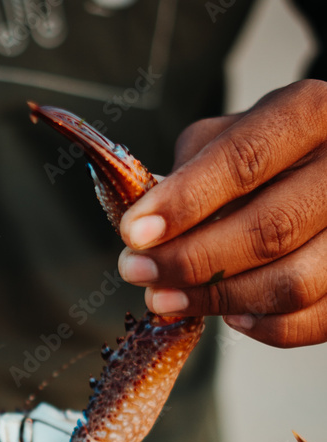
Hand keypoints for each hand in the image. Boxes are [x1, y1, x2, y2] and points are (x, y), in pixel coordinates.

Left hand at [116, 80, 326, 347]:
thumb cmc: (274, 152)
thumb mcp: (235, 133)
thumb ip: (192, 169)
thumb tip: (145, 223)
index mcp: (312, 114)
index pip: (245, 160)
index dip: (185, 202)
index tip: (134, 233)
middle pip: (270, 229)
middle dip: (191, 261)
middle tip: (138, 273)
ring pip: (293, 282)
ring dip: (219, 300)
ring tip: (168, 299)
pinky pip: (313, 321)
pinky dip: (264, 327)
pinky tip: (229, 315)